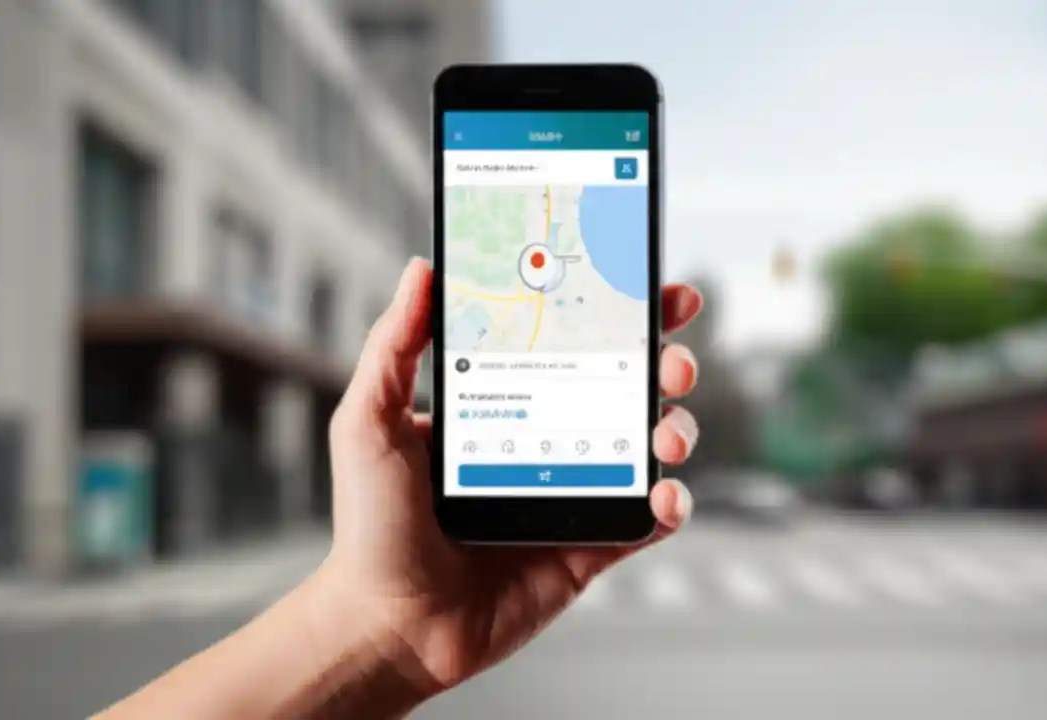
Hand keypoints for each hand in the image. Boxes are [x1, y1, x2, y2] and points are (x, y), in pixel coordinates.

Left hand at [314, 258, 702, 701]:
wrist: (390, 624)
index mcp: (504, 400)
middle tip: (673, 359)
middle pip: (627, 385)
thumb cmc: (371, 526)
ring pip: (649, 445)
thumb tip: (423, 269)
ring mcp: (573, 491)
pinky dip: (672, 503)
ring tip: (665, 433)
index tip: (647, 282)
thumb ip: (394, 344)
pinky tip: (663, 494)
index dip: (616, 310)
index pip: (569, 341)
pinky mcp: (590, 547)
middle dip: (666, 361)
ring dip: (676, 427)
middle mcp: (547, 438)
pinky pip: (647, 519)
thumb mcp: (369, 421)